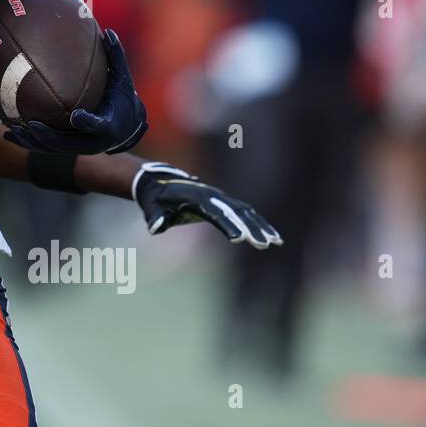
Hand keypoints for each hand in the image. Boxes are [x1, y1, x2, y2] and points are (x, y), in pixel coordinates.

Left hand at [3, 29, 147, 154]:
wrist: (125, 129)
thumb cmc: (122, 100)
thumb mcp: (123, 81)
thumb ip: (116, 59)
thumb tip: (109, 32)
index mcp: (108, 126)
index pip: (96, 125)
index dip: (86, 122)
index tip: (76, 115)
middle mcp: (92, 142)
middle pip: (67, 144)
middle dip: (48, 136)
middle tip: (31, 124)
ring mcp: (78, 148)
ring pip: (51, 149)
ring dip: (31, 142)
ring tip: (12, 129)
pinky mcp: (67, 150)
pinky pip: (43, 149)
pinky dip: (26, 143)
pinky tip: (7, 134)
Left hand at [133, 162, 282, 248]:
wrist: (158, 181)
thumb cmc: (154, 198)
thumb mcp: (150, 206)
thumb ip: (154, 217)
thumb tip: (156, 228)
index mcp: (194, 197)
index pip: (214, 212)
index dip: (227, 224)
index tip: (240, 239)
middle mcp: (211, 196)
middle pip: (235, 211)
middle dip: (251, 228)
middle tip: (263, 245)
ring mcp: (219, 198)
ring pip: (245, 211)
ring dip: (260, 226)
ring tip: (275, 242)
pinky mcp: (224, 203)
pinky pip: (245, 213)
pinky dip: (259, 223)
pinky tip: (271, 236)